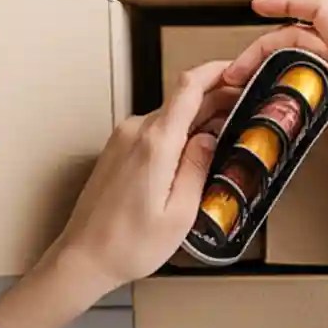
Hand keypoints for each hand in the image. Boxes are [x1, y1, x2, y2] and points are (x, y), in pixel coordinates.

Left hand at [0, 60, 236, 327]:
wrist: (83, 258)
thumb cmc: (127, 245)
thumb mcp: (180, 214)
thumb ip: (199, 168)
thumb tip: (211, 137)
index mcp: (155, 143)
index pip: (188, 87)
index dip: (216, 71)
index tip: (238, 69)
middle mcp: (135, 132)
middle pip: (182, 99)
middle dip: (216, 98)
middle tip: (244, 108)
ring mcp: (123, 138)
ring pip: (169, 115)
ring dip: (198, 117)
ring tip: (226, 133)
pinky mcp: (117, 149)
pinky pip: (154, 129)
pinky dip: (178, 131)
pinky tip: (194, 150)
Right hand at [223, 0, 327, 219]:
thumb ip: (316, 97)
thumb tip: (290, 82)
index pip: (322, 11)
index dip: (289, 1)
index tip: (259, 7)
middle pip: (307, 36)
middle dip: (267, 44)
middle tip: (239, 69)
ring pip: (310, 57)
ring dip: (277, 62)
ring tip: (251, 81)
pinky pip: (320, 78)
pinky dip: (292, 80)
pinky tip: (278, 98)